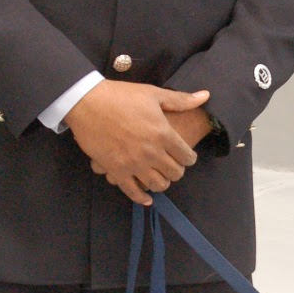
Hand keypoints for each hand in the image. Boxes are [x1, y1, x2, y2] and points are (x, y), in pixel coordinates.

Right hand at [64, 81, 208, 204]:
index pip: (187, 156)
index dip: (189, 158)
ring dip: (162, 182)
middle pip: (175, 173)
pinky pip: (133, 192)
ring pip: (158, 185)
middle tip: (173, 166)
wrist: (88, 103)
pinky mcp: (117, 171)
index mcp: (163, 134)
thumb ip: (180, 100)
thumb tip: (205, 96)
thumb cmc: (121, 96)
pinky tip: (147, 197)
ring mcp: (134, 164)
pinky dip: (142, 197)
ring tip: (160, 176)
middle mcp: (152, 152)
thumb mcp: (153, 94)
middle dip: (177, 170)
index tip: (186, 156)